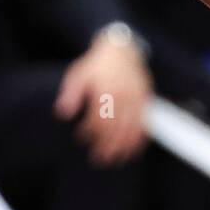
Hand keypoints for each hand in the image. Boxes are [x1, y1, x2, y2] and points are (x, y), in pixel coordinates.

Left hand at [54, 32, 151, 165]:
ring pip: (132, 127)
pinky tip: (133, 149)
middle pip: (116, 126)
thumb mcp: (78, 74)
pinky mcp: (145, 100)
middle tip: (99, 159)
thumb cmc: (97, 65)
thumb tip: (64, 114)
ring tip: (115, 160)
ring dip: (124, 146)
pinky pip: (144, 122)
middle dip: (107, 145)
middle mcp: (124, 95)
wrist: (121, 50)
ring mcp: (137, 98)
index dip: (89, 132)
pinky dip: (140, 138)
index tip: (81, 138)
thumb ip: (70, 94)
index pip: (98, 118)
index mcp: (105, 90)